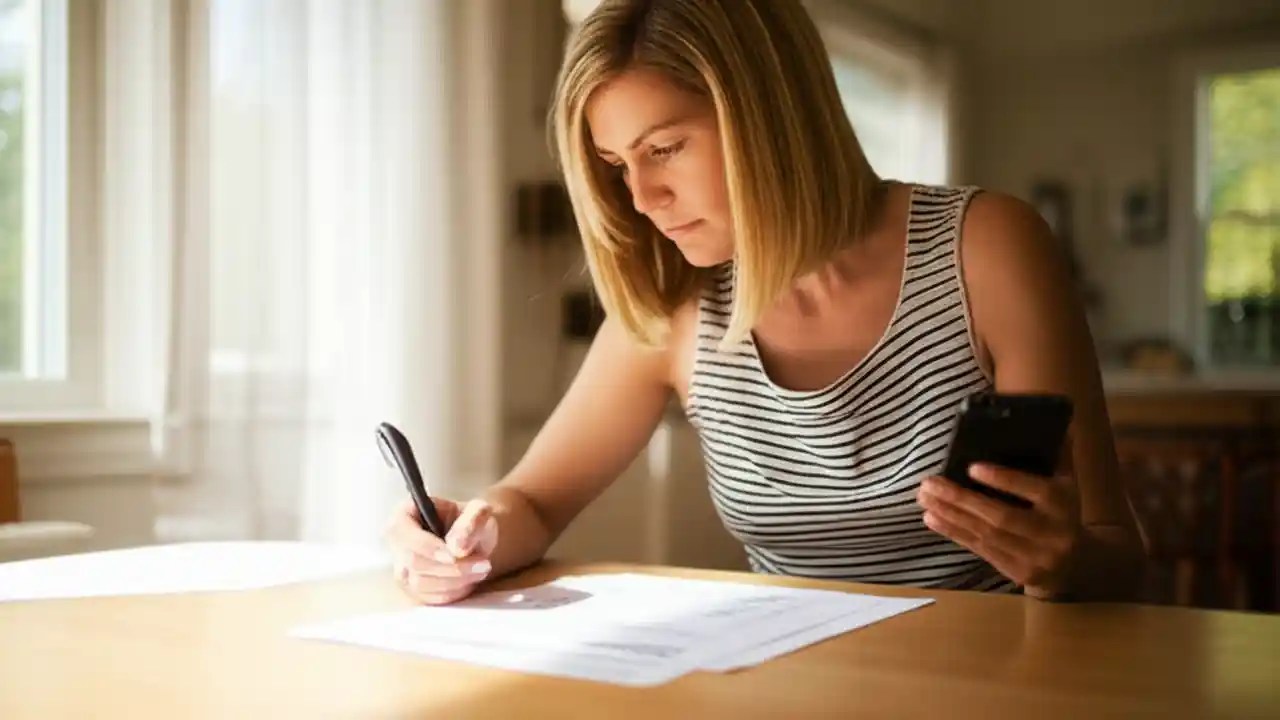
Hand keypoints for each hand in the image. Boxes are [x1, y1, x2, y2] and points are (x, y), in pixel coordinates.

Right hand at [383, 497, 498, 604]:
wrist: (477, 543)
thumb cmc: (473, 523)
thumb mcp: (480, 512)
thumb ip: (471, 522)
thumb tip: (456, 545)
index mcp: (405, 515)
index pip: (402, 533)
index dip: (428, 547)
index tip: (456, 554)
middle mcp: (397, 543)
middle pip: (413, 562)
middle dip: (450, 567)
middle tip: (483, 564)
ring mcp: (402, 569)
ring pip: (421, 583)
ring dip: (455, 580)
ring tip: (481, 569)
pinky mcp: (412, 591)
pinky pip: (428, 598)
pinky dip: (453, 592)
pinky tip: (470, 580)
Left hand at [916, 463, 1081, 597]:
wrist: (1076, 564)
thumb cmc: (1062, 511)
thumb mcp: (1068, 482)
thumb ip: (1058, 454)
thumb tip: (1050, 421)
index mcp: (1064, 504)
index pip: (1035, 491)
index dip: (1004, 480)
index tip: (972, 466)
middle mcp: (1051, 533)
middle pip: (1002, 517)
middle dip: (961, 499)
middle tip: (930, 483)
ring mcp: (1033, 556)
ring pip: (985, 535)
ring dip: (950, 515)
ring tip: (924, 498)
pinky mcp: (1016, 572)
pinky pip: (979, 550)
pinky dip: (953, 533)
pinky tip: (932, 519)